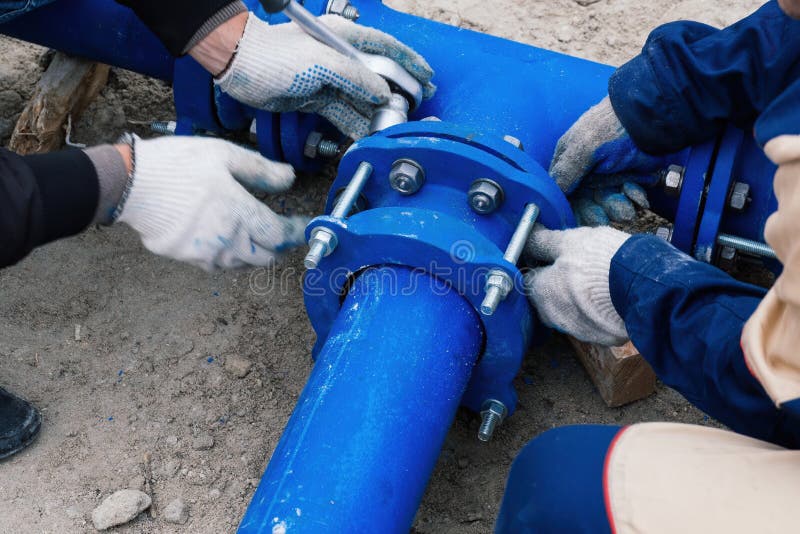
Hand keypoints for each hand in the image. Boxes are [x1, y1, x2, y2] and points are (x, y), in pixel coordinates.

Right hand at [115, 136, 308, 270]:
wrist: (128, 184)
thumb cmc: (177, 165)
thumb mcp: (224, 155)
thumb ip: (261, 170)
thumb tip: (289, 178)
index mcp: (241, 215)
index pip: (281, 235)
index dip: (297, 232)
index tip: (306, 228)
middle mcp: (227, 242)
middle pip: (265, 257)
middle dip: (277, 246)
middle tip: (278, 231)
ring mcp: (205, 254)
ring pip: (241, 264)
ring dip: (251, 252)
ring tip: (249, 233)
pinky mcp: (185, 258)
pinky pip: (215, 264)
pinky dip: (225, 255)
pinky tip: (220, 237)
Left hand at [214, 13, 434, 139]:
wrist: (240, 66)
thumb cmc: (274, 54)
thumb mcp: (321, 63)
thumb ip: (356, 76)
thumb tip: (382, 91)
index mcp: (345, 39)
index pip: (387, 48)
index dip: (410, 63)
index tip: (428, 77)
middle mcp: (340, 58)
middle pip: (378, 77)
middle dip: (398, 93)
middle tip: (416, 107)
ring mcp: (328, 79)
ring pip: (361, 99)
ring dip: (376, 114)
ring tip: (392, 127)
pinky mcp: (316, 98)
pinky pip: (342, 113)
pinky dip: (355, 124)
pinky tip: (367, 135)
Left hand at [524, 225, 629, 345]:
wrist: (647, 288)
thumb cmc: (604, 260)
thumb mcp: (572, 241)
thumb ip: (545, 242)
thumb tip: (528, 236)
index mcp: (542, 292)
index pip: (530, 279)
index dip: (541, 266)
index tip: (552, 258)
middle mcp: (554, 317)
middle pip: (547, 300)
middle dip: (557, 286)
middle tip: (578, 269)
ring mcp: (578, 330)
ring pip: (569, 313)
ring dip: (577, 301)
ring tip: (597, 283)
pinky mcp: (601, 338)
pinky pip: (592, 323)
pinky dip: (597, 312)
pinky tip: (610, 298)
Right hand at [550, 97, 667, 224]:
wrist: (651, 119)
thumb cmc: (612, 128)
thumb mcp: (582, 148)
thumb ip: (565, 172)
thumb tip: (552, 195)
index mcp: (569, 160)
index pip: (562, 190)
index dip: (568, 207)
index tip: (574, 218)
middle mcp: (587, 171)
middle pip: (585, 201)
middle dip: (594, 212)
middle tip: (603, 219)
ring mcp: (609, 176)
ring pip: (607, 202)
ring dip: (615, 208)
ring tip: (625, 210)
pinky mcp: (630, 179)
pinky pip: (629, 196)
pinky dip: (633, 198)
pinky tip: (637, 197)